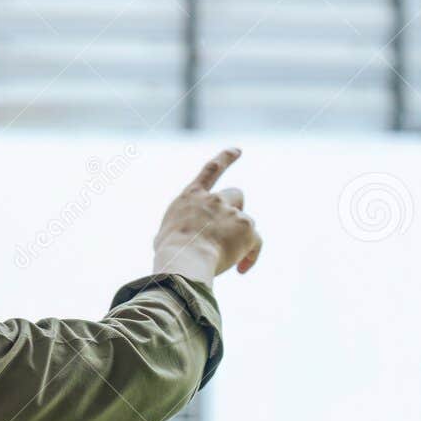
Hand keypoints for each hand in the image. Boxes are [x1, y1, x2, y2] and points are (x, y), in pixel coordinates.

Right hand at [152, 148, 263, 282]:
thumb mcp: (165, 235)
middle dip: (237, 209)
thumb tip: (177, 240)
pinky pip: (255, 243)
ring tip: (224, 257)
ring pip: (246, 222)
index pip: (211, 169)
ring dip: (240, 238)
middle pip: (237, 195)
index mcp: (191, 196)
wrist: (185, 259)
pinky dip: (251, 255)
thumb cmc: (170, 253)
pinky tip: (240, 269)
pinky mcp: (247, 228)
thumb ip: (177, 230)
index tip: (237, 150)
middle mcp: (214, 199)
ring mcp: (232, 212)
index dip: (226, 158)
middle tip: (230, 231)